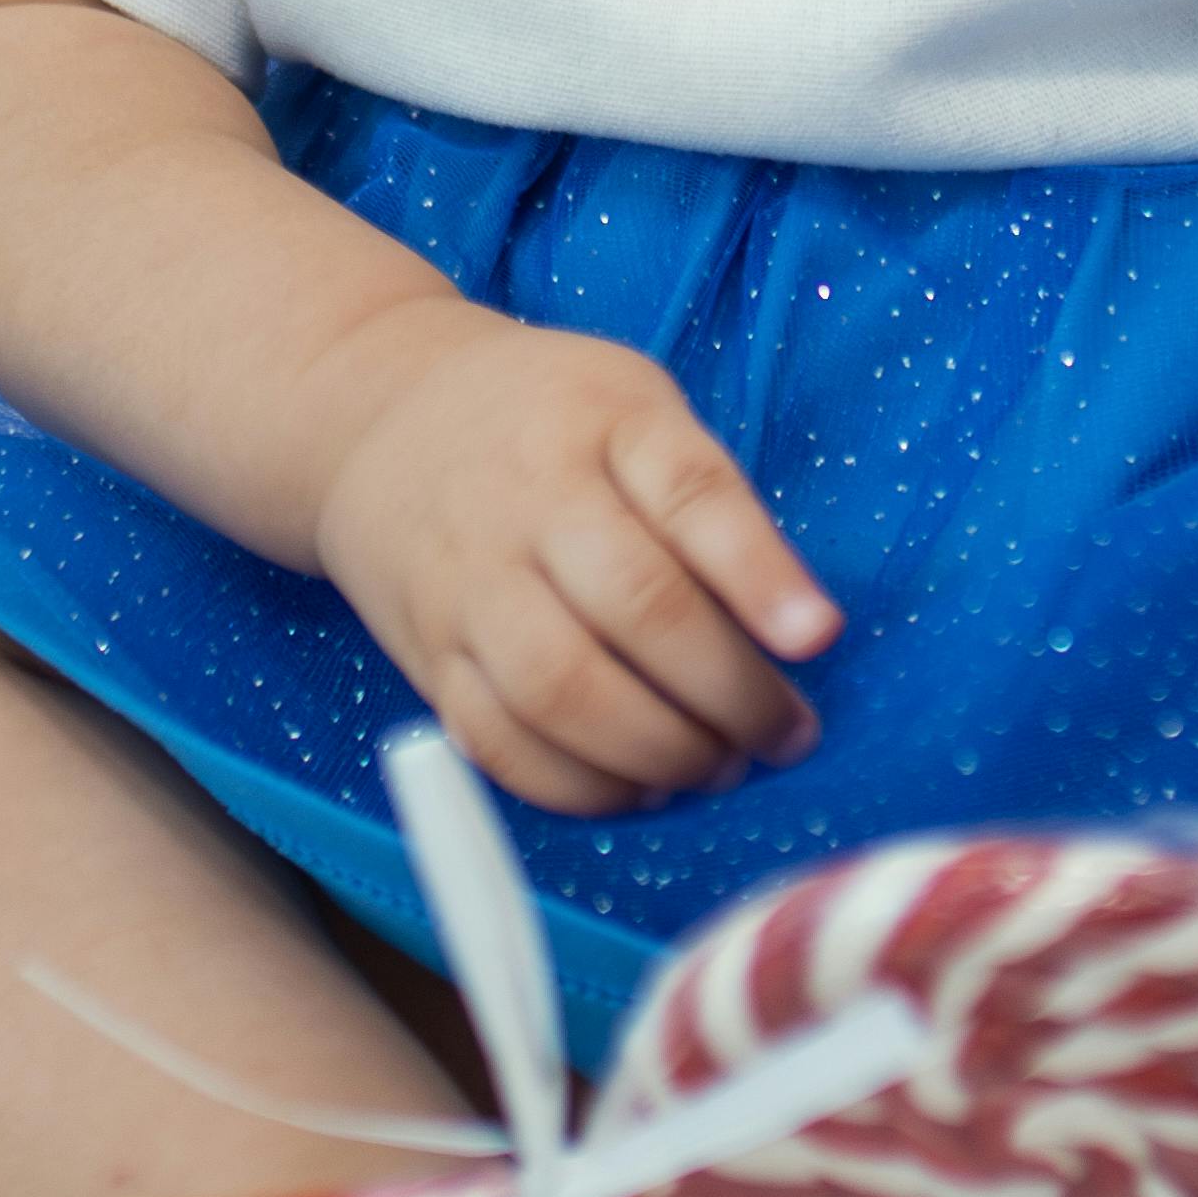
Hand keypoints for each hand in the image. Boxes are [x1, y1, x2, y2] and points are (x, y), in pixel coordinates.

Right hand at [306, 299, 839, 819]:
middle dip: (728, 693)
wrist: (379, 423)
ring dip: (659, 751)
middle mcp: (525, 507)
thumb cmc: (546, 422)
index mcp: (598, 426)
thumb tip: (799, 625)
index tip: (818, 638)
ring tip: (717, 766)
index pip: (690, 496)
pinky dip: (578, 787)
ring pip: (562, 691)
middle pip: (635, 608)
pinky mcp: (429, 659)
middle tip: (783, 732)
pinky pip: (498, 745)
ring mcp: (468, 588)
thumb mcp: (637, 408)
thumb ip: (712, 501)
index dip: (760, 576)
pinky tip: (637, 787)